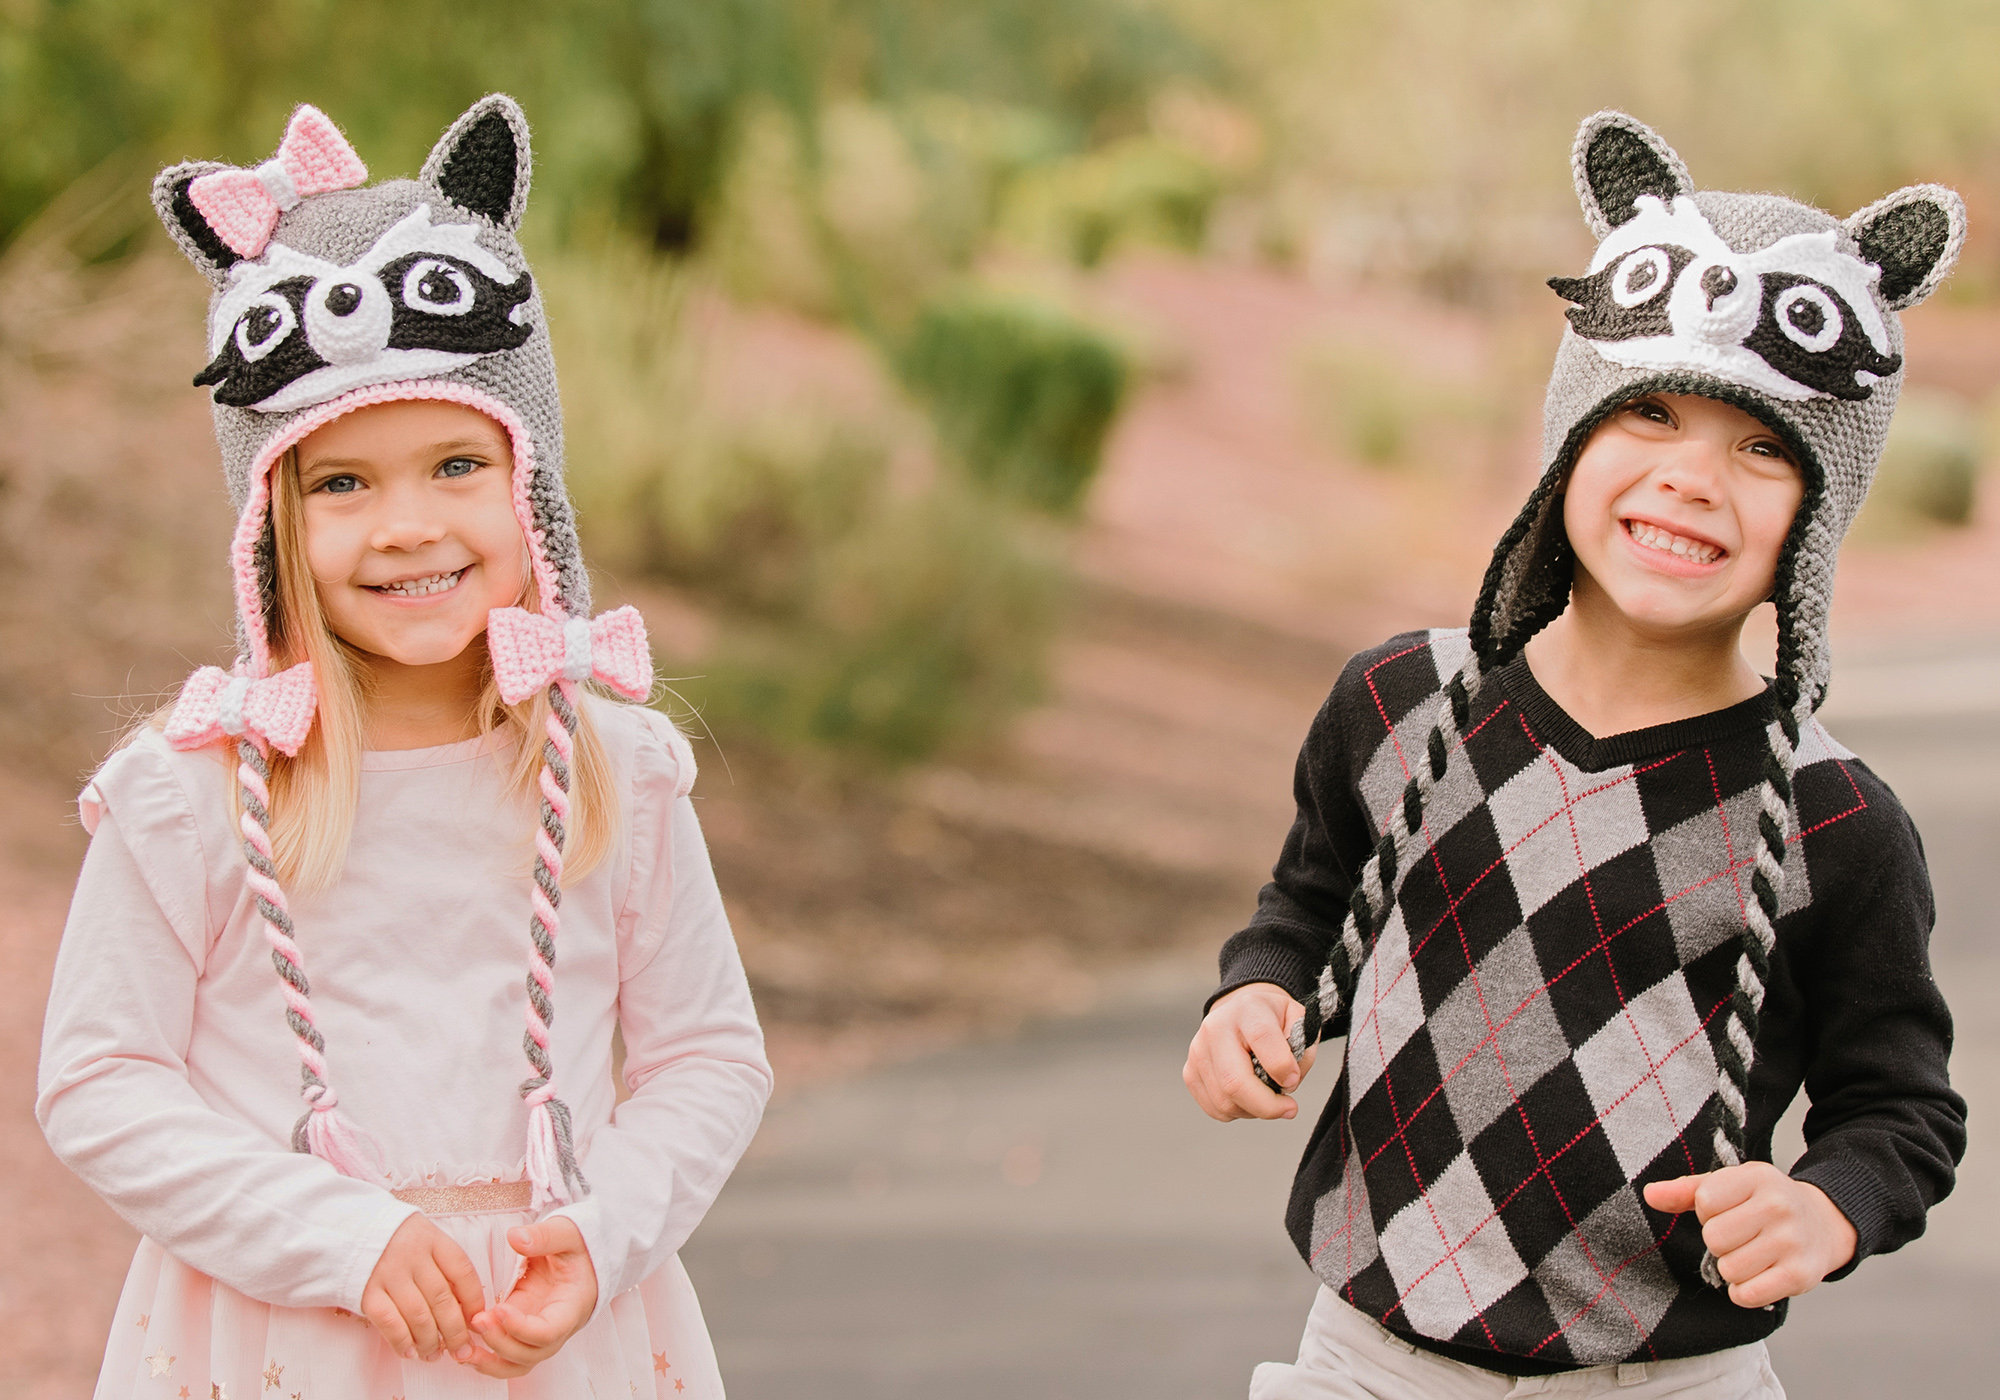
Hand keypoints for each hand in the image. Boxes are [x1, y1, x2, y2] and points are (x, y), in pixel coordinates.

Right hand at [360, 1214, 487, 1362]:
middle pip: (442, 1299)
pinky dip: (402, 1341)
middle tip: (462, 1352)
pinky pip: (390, 1322)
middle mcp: (412, 1255)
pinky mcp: (366, 1292)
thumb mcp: (424, 1242)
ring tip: (434, 1355)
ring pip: (418, 1315)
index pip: (462, 1272)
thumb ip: (443, 1269)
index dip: (474, 1301)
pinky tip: (410, 1352)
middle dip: (456, 1331)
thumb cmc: (397, 1243)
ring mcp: (388, 1273)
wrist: (350, 1234)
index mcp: (432, 1239)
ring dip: (430, 1342)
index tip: (477, 1322)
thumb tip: (467, 1312)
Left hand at [463, 1217, 599, 1377]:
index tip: (500, 1309)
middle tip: (478, 1320)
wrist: (582, 1257)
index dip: (522, 1328)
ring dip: (490, 1362)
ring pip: (516, 1364)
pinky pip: (505, 1356)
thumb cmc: (577, 1247)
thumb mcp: (566, 1234)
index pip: (548, 1333)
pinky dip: (486, 1359)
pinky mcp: (520, 1331)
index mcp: (571, 1307)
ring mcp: (537, 1334)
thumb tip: (514, 1238)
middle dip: (501, 1343)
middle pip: (530, 1354)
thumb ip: (544, 1236)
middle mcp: (556, 1329)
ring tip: (464, 1350)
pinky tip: (465, 1349)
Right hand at [1184, 982, 1317, 1121]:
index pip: (1263, 1038)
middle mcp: (1216, 1027)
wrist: (1241, 1013)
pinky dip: (1237, 1112)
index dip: (1282, 1067)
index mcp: (1248, 1009)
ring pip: (1225, 1102)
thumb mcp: (1298, 1022)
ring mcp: (1198, 1051)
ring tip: (1267, 1098)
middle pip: (1235, 1082)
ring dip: (1254, 1110)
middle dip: (1267, 1106)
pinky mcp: (1190, 1072)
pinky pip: (1215, 1108)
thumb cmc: (1273, 1021)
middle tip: (1289, 1108)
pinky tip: (1248, 1098)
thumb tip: (1286, 1084)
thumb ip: (1301, 1050)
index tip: (1293, 1081)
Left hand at [1643, 1162, 1857, 1308]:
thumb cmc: (1764, 1203)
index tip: (1729, 1210)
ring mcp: (1791, 1242)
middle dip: (1720, 1242)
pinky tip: (1759, 1276)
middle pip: (1714, 1238)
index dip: (1708, 1211)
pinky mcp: (1800, 1276)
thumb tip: (1649, 1194)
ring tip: (1754, 1253)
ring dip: (1733, 1267)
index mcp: (1757, 1178)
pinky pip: (1748, 1294)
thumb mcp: (1729, 1186)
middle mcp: (1778, 1206)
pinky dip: (1745, 1292)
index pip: (1704, 1201)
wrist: (1823, 1225)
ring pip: (1729, 1269)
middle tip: (1743, 1235)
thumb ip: (1686, 1190)